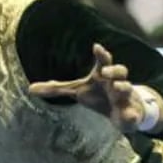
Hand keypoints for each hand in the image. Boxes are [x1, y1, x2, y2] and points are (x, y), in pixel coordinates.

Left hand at [28, 44, 144, 130]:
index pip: (103, 61)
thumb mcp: (76, 91)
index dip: (101, 54)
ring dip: (123, 87)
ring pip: (128, 88)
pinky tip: (130, 116)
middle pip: (120, 70)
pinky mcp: (130, 113)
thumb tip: (29, 89)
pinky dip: (132, 115)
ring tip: (117, 87)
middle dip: (114, 69)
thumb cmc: (98, 94)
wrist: (122, 110)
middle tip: (105, 71)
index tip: (96, 47)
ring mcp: (125, 97)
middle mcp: (116, 83)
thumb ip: (55, 88)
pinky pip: (133, 114)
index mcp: (102, 76)